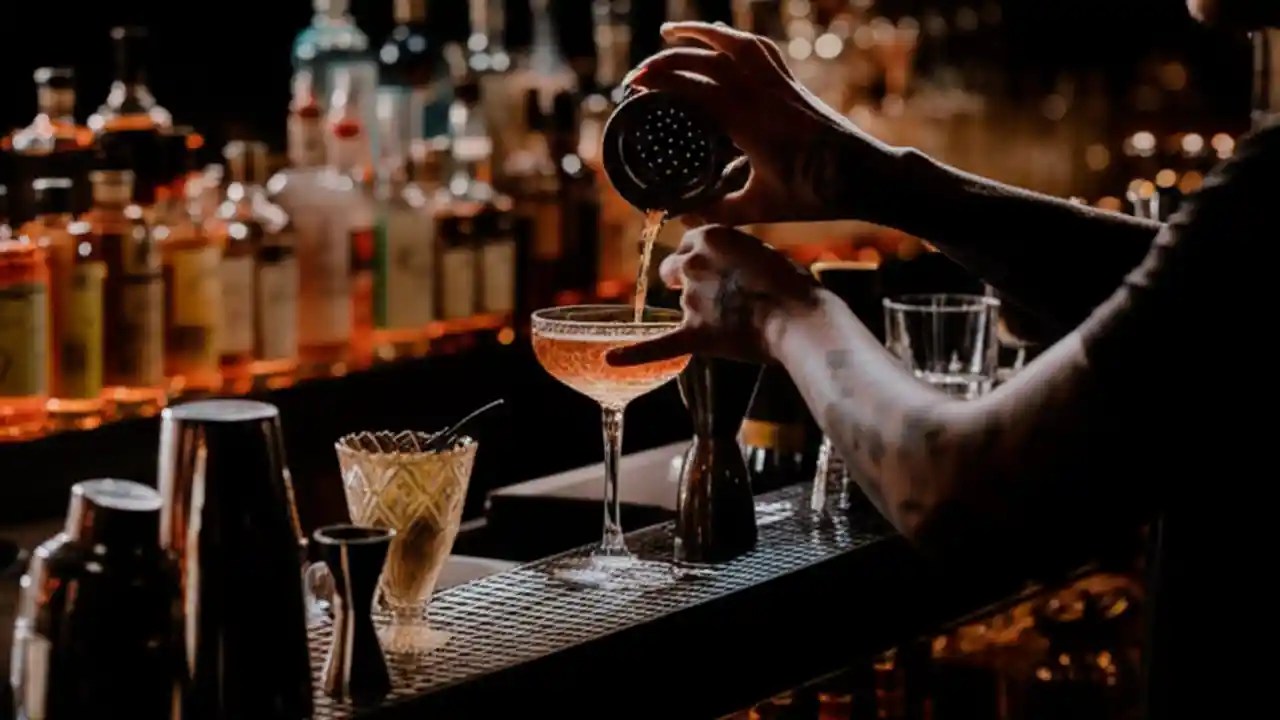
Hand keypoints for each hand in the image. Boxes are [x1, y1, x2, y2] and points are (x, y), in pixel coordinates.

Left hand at [607, 226, 819, 365]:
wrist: (800, 319)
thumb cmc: (789, 284)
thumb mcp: (758, 248)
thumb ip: (725, 244)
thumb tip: (698, 230)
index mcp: (709, 236)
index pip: (687, 243)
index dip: (700, 257)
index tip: (716, 267)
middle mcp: (693, 263)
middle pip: (672, 270)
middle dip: (684, 280)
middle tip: (715, 293)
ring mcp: (691, 300)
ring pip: (680, 304)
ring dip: (698, 310)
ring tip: (734, 320)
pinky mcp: (694, 333)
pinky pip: (658, 344)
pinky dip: (633, 354)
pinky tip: (611, 360)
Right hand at [625, 21, 903, 226]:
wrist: (864, 175)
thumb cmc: (814, 193)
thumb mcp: (759, 209)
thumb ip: (716, 211)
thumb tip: (680, 217)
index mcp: (747, 120)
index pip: (693, 88)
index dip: (659, 84)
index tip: (634, 90)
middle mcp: (762, 92)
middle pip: (705, 59)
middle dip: (666, 61)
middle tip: (638, 75)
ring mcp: (779, 83)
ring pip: (734, 42)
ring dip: (700, 33)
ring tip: (672, 32)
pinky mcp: (792, 84)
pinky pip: (760, 49)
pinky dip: (735, 40)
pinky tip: (722, 42)